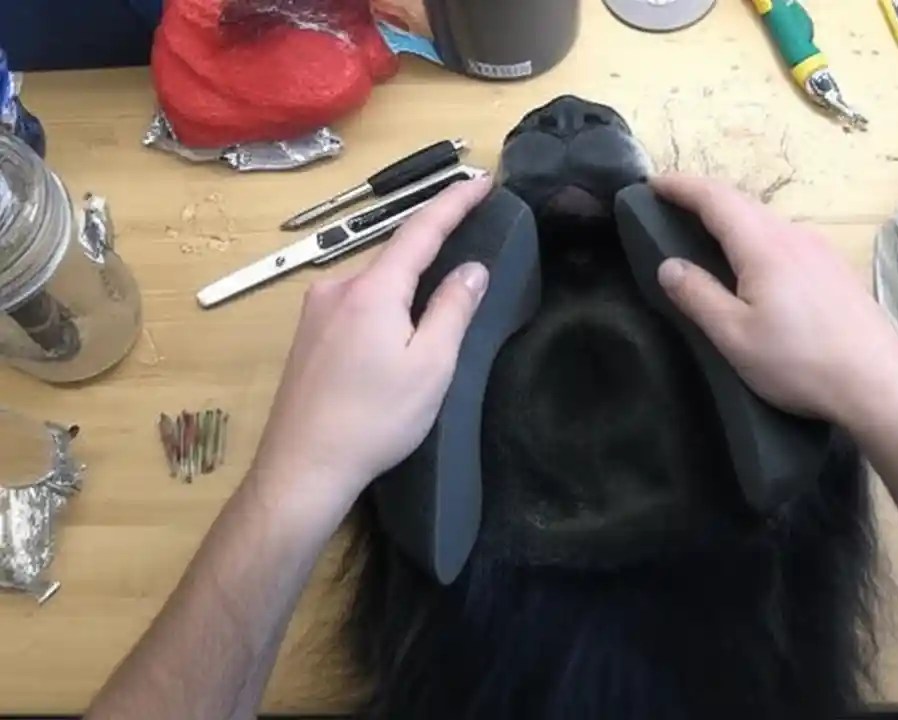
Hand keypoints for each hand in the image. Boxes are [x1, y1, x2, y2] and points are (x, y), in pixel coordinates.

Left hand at [252, 177, 492, 503]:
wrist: (303, 468)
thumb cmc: (375, 420)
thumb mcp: (431, 366)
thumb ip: (453, 309)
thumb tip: (472, 268)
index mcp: (372, 290)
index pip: (420, 230)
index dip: (454, 202)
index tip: (481, 179)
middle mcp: (336, 288)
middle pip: (394, 255)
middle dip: (432, 247)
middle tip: (471, 243)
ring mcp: (315, 312)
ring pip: (374, 283)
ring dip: (406, 284)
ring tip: (437, 303)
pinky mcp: (307, 337)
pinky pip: (355, 304)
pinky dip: (384, 304)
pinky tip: (397, 332)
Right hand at [652, 175, 897, 427]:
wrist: (878, 384)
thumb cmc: (800, 363)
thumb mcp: (736, 336)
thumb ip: (698, 296)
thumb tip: (668, 265)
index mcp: (765, 245)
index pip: (716, 198)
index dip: (681, 186)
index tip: (653, 183)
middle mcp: (796, 236)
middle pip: (744, 204)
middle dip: (705, 200)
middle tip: (673, 209)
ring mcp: (822, 251)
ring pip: (768, 223)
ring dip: (734, 221)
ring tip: (709, 238)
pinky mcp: (838, 271)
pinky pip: (788, 241)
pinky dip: (759, 240)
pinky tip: (756, 267)